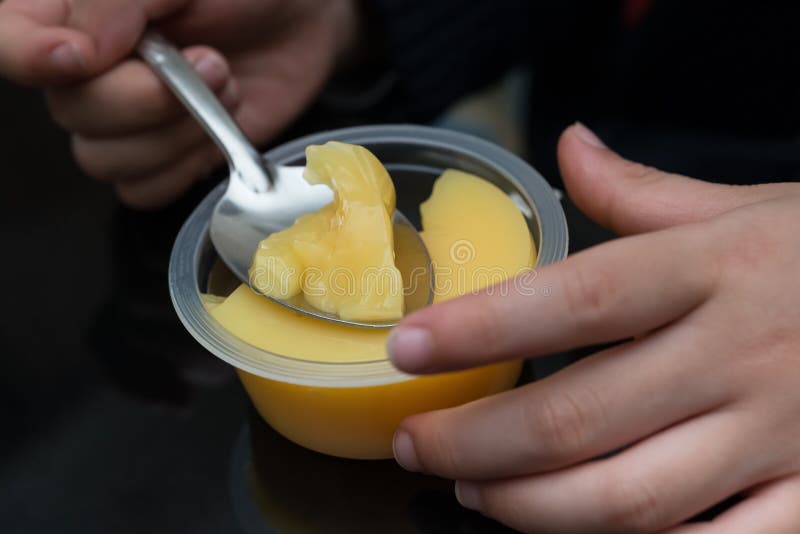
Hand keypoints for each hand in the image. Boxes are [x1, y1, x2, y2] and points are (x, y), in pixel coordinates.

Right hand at [0, 0, 358, 208]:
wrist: (303, 19)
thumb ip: (116, 1)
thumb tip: (77, 52)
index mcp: (74, 15)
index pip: (9, 43)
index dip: (29, 58)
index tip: (81, 58)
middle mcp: (90, 71)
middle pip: (74, 114)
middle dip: (149, 98)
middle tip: (210, 61)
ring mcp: (128, 119)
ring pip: (107, 160)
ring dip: (177, 133)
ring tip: (225, 88)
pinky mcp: (167, 156)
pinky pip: (145, 190)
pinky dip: (186, 166)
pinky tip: (219, 129)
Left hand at [387, 123, 799, 532]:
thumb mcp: (741, 206)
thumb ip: (643, 190)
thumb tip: (570, 147)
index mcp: (709, 270)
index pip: (575, 300)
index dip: (481, 329)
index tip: (408, 348)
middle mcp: (735, 355)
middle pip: (580, 416)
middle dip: (478, 442)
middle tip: (418, 442)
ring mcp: (775, 435)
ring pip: (631, 499)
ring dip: (532, 508)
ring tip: (474, 494)